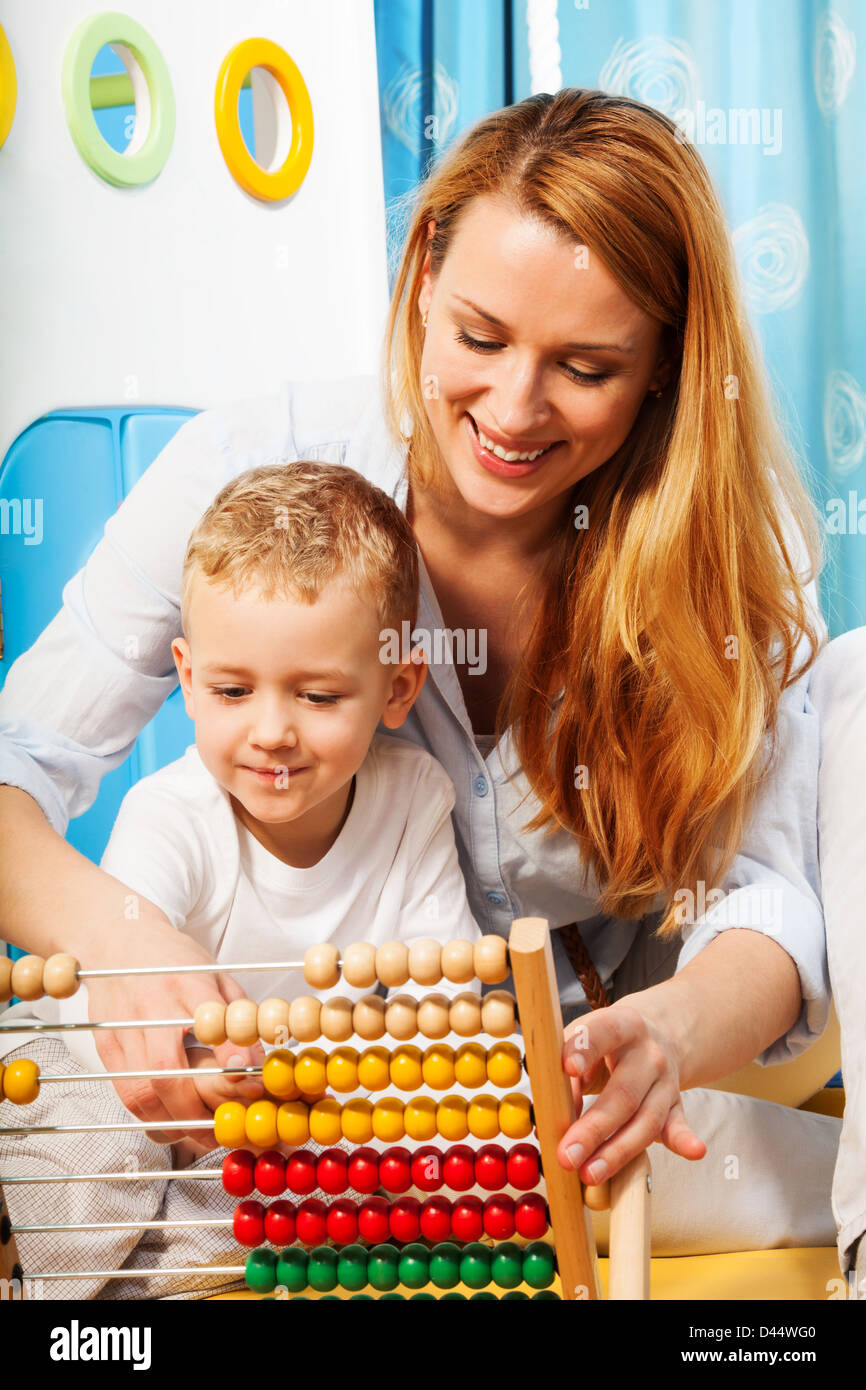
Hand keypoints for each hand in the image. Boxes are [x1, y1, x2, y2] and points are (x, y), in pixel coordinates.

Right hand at [85, 910, 263, 1148]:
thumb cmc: (176, 962)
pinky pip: (126, 1096)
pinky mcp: (106, 1049)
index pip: (208, 1021)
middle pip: (167, 1071)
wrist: (119, 942)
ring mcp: (122, 1031)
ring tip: (203, 1133)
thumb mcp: (217, 976)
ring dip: (175, 1122)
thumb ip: (238, 1017)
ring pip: (142, 1093)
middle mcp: (150, 1009)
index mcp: (186, 982)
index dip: (230, 1056)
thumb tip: (260, 1066)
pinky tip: (175, 1122)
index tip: (250, 1080)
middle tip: (226, 1127)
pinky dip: (153, 1119)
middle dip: (199, 1108)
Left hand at [556, 997, 706, 1184]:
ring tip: (590, 1174)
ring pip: (646, 1120)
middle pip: (623, 1093)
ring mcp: (666, 1081)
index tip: (567, 1067)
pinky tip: (694, 1151)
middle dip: (594, 1128)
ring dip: (618, 1152)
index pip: (603, 1033)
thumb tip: (551, 1114)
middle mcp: (648, 1053)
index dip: (585, 1049)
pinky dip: (685, 1141)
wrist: (656, 1034)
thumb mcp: (583, 1040)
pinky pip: (678, 1126)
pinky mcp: (676, 1105)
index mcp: (621, 1025)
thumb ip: (567, 1072)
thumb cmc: (604, 1041)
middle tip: (567, 1155)